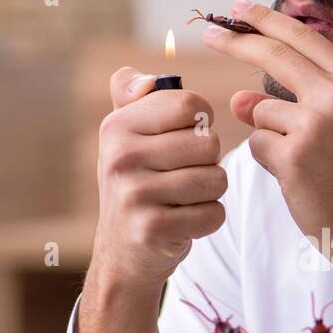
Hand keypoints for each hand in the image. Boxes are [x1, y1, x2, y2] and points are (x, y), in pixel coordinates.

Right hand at [92, 65, 227, 288]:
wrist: (123, 251)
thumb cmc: (138, 182)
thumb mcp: (126, 134)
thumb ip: (131, 94)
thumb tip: (146, 81)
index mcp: (117, 126)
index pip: (189, 105)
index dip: (201, 122)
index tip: (185, 138)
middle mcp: (120, 157)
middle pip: (208, 143)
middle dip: (208, 161)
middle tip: (182, 175)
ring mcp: (133, 195)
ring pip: (215, 179)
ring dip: (210, 192)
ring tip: (184, 199)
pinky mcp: (151, 229)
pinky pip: (213, 213)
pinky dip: (209, 219)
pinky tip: (185, 221)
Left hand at [204, 1, 332, 251]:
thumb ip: (296, 107)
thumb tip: (240, 99)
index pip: (302, 38)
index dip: (267, 20)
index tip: (240, 9)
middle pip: (273, 54)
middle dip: (236, 40)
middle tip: (209, 32)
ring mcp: (315, 123)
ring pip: (260, 111)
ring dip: (269, 135)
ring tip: (305, 165)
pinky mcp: (293, 154)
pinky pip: (257, 144)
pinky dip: (269, 161)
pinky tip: (299, 179)